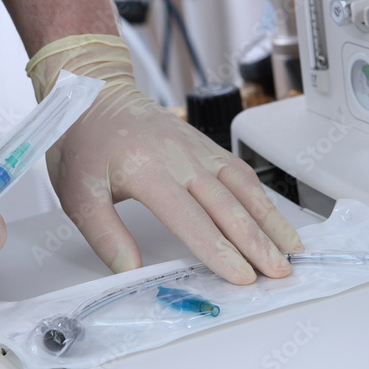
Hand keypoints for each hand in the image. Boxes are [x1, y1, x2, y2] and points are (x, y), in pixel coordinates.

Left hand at [27, 35, 303, 284]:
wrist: (94, 92)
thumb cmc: (84, 142)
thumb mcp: (77, 192)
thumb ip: (105, 234)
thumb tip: (129, 270)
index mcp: (148, 170)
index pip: (192, 219)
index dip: (220, 251)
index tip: (241, 276)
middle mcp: (180, 157)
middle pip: (228, 206)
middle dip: (258, 243)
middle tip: (280, 272)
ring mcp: (197, 148)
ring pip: (243, 187)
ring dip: (270, 221)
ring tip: (291, 250)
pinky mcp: (206, 144)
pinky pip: (240, 172)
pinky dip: (262, 197)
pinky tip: (273, 218)